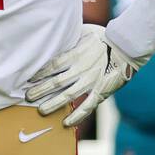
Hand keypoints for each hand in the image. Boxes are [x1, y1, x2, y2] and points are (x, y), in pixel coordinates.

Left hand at [24, 25, 139, 126]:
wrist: (127, 46)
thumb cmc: (104, 37)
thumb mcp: (84, 31)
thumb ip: (69, 37)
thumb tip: (53, 34)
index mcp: (75, 54)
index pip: (52, 66)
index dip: (39, 74)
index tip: (29, 80)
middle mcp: (81, 69)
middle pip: (55, 83)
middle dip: (39, 91)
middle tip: (27, 97)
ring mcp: (91, 82)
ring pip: (67, 96)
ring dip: (52, 104)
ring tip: (40, 110)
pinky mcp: (101, 91)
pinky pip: (87, 106)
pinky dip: (76, 116)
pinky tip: (65, 123)